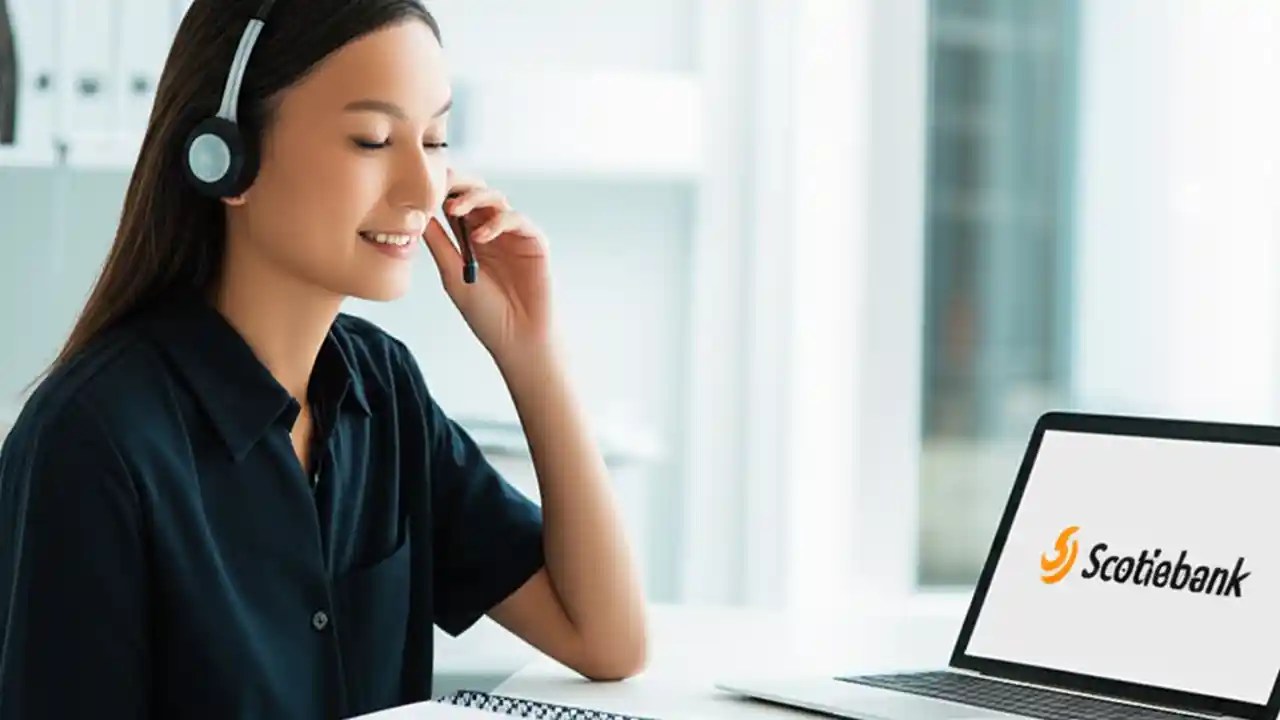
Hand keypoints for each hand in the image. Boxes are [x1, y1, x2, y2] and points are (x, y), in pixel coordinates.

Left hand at [422, 169, 555, 363]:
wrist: (518, 340)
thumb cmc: (487, 314)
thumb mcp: (452, 274)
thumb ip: (439, 243)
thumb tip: (417, 214)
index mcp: (470, 238)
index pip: (454, 203)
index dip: (440, 191)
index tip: (419, 189)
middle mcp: (492, 231)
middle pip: (475, 192)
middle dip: (457, 183)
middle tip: (438, 185)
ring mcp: (513, 235)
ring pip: (495, 198)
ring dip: (474, 198)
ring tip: (455, 210)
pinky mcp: (534, 242)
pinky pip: (516, 219)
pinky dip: (498, 222)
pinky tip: (481, 237)